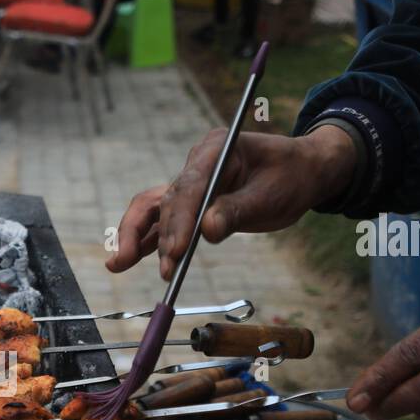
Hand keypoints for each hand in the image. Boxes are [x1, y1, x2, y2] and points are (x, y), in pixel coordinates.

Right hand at [107, 125, 356, 279]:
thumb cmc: (290, 177)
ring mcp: (190, 183)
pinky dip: (144, 240)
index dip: (180, 220)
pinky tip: (125, 259)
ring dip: (137, 238)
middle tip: (166, 270)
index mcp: (217, 149)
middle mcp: (197, 163)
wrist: (300, 173)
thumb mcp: (272, 195)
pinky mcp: (189, 203)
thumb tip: (208, 231)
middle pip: (168, 201)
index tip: (178, 250)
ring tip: (119, 264)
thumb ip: (238, 211)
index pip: (190, 185)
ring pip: (153, 209)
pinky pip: (160, 220)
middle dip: (162, 238)